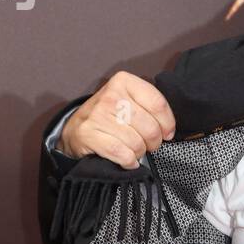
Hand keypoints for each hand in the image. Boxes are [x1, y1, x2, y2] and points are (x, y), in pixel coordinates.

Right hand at [59, 70, 176, 169]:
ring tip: (134, 150)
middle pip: (150, 126)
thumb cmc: (109, 116)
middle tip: (149, 144)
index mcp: (123, 81)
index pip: (158, 104)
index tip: (167, 133)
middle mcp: (110, 95)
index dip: (167, 123)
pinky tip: (127, 159)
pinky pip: (122, 154)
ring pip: (136, 142)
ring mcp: (97, 115)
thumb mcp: (128, 100)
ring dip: (139, 152)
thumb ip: (149, 107)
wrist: (74, 129)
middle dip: (154, 142)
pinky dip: (129, 161)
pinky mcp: (88, 134)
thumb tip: (168, 130)